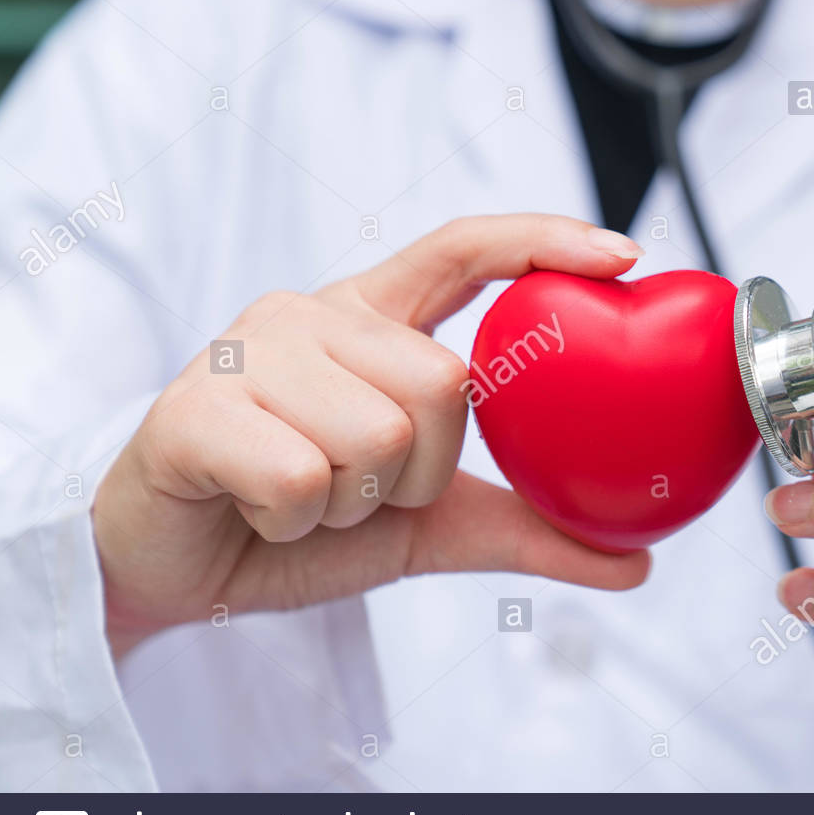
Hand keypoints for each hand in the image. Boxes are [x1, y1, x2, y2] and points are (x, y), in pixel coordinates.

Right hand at [94, 215, 649, 658]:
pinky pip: (300, 478)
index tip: (622, 256)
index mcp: (371, 320)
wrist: (174, 573)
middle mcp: (312, 314)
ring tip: (304, 501)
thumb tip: (638, 562)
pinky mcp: (193, 406)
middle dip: (423, 471)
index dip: (542, 241)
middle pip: (442, 380)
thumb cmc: (299, 525)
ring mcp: (247, 350)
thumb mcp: (430, 526)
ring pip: (376, 433)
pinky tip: (258, 512)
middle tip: (363, 491)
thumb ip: (526, 527)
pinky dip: (295, 524)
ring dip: (354, 504)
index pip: (464, 249)